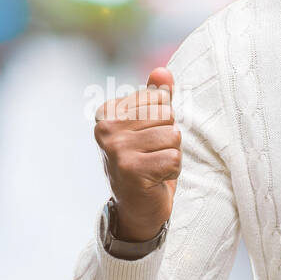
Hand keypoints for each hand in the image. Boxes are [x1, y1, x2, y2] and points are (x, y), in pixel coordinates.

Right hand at [94, 67, 179, 241]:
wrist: (137, 208)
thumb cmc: (145, 161)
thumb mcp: (149, 126)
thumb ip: (155, 97)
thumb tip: (163, 71)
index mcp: (108, 112)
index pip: (159, 97)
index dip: (163, 120)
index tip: (146, 139)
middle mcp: (106, 128)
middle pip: (167, 115)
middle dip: (168, 137)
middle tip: (151, 155)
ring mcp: (117, 149)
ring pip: (173, 136)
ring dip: (171, 154)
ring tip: (154, 167)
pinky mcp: (131, 170)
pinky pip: (174, 158)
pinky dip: (172, 171)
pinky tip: (156, 179)